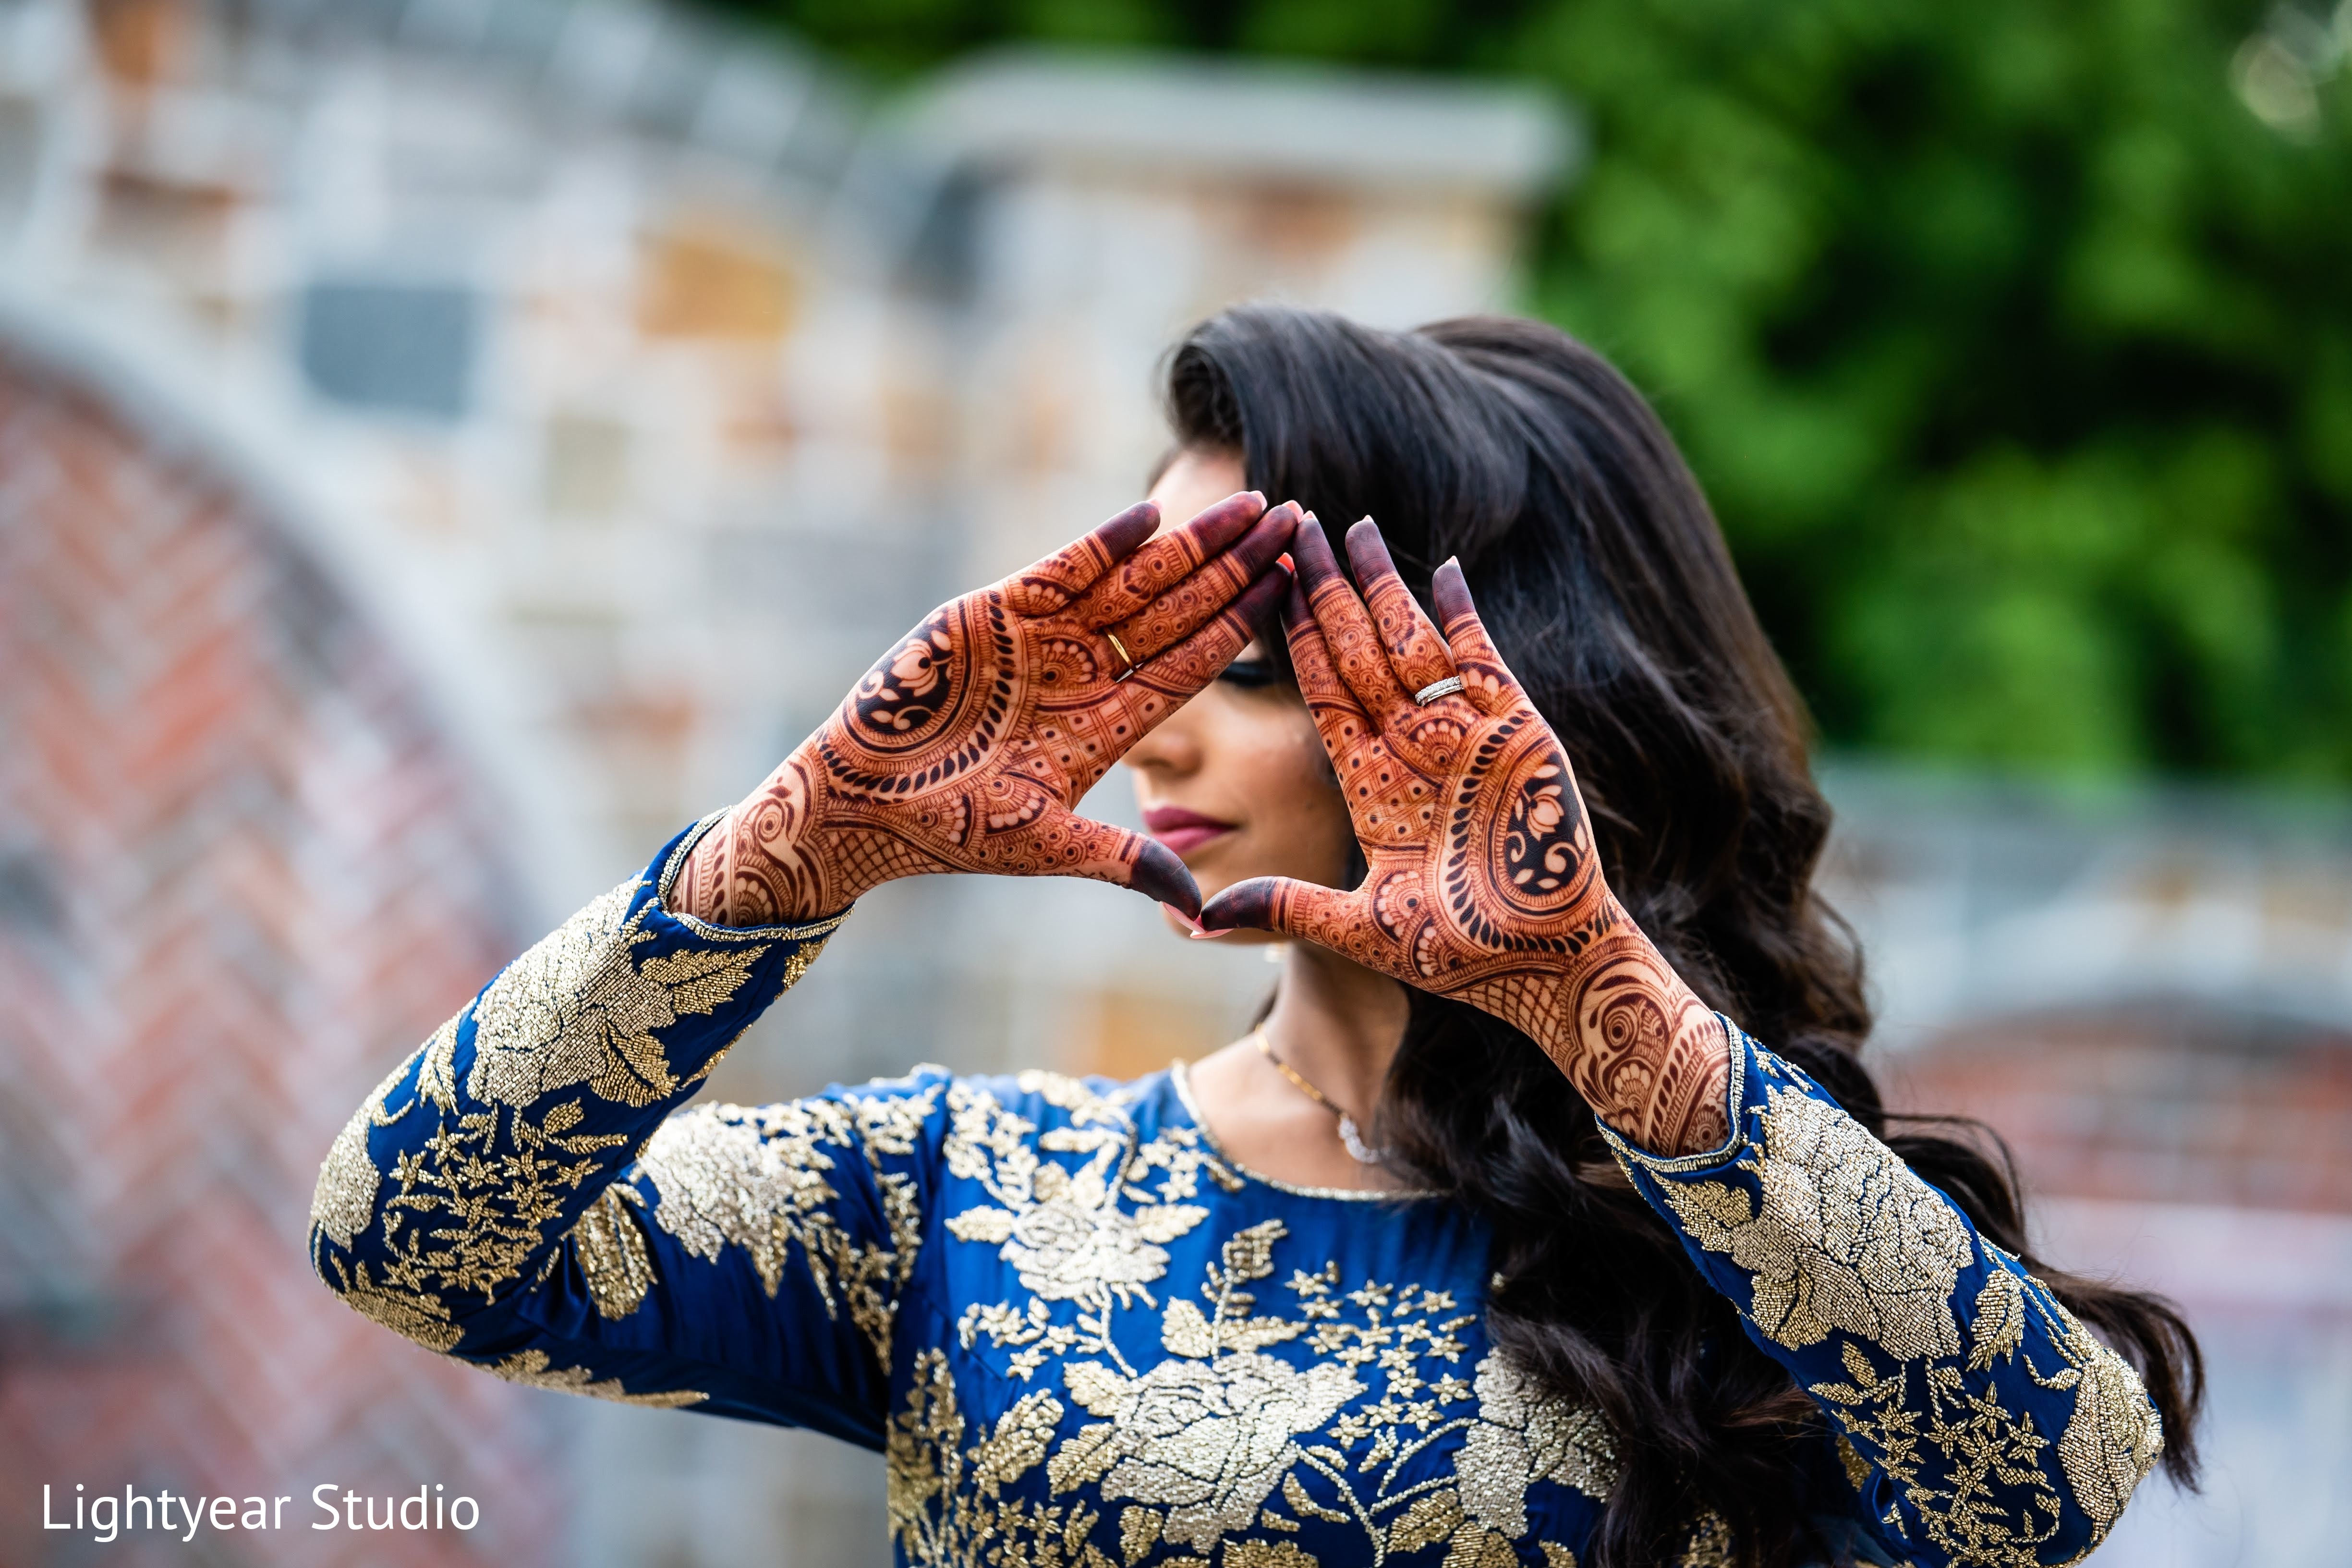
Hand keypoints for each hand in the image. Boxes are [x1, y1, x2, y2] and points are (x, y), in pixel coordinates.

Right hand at [677, 495, 1298, 924]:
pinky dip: (1102, 543)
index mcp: (1109, 723)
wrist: (862, 802)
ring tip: (1251, 504)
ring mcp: (1044, 639)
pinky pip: (1062, 569)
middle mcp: (1085, 672)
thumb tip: (1197, 907)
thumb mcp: (1046, 844)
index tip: (1296, 587)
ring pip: (1134, 580)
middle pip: (1180, 610)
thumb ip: (1122, 862)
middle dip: (1237, 566)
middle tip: (1296, 519)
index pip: (1195, 665)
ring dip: (1191, 543)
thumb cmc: (948, 831)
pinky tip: (1151, 517)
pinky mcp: (995, 611)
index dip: (1246, 626)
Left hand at [1197, 519, 1729, 1155]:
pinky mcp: (1519, 733)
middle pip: (1358, 650)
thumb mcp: (1359, 928)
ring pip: (1413, 643)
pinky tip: (1444, 569)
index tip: (1258, 584)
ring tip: (1353, 529)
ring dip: (1384, 587)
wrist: (1540, 967)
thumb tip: (1195, 918)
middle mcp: (1410, 748)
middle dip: (1325, 589)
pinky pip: (1486, 662)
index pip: (1319, 691)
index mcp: (1368, 782)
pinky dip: (1466, 617)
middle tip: (1291, 524)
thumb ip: (1285, 908)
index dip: (1290, 638)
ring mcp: (1465, 735)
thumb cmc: (1458, 957)